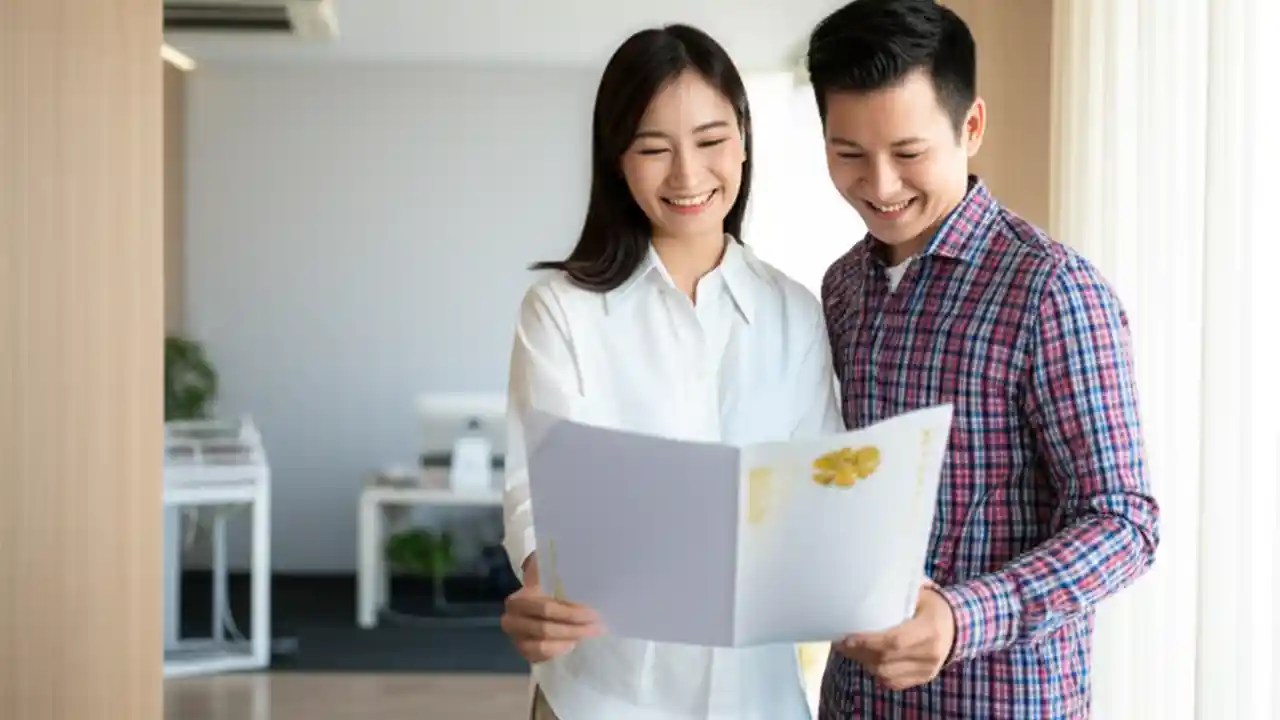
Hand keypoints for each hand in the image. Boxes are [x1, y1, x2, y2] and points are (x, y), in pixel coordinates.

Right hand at [501, 554, 602, 663]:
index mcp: (518, 599)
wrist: (531, 604)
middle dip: (575, 628)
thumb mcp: (547, 573)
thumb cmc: (544, 586)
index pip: (546, 608)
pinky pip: (540, 657)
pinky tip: (572, 643)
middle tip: (597, 626)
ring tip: (588, 634)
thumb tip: (571, 557)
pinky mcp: (522, 652)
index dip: (571, 612)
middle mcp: (511, 620)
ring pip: (543, 645)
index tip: (593, 612)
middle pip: (546, 629)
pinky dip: (558, 651)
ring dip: (568, 640)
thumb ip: (554, 568)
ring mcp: (515, 638)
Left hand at [836, 583, 956, 690]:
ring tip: (850, 649)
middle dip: (859, 652)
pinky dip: (876, 671)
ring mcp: (927, 670)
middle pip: (886, 660)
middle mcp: (930, 653)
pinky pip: (893, 682)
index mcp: (930, 629)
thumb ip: (899, 590)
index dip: (868, 642)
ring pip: (886, 674)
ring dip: (864, 662)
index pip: (894, 641)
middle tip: (841, 641)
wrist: (958, 627)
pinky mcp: (922, 678)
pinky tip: (866, 659)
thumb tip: (866, 580)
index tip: (848, 637)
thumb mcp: (921, 592)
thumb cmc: (932, 605)